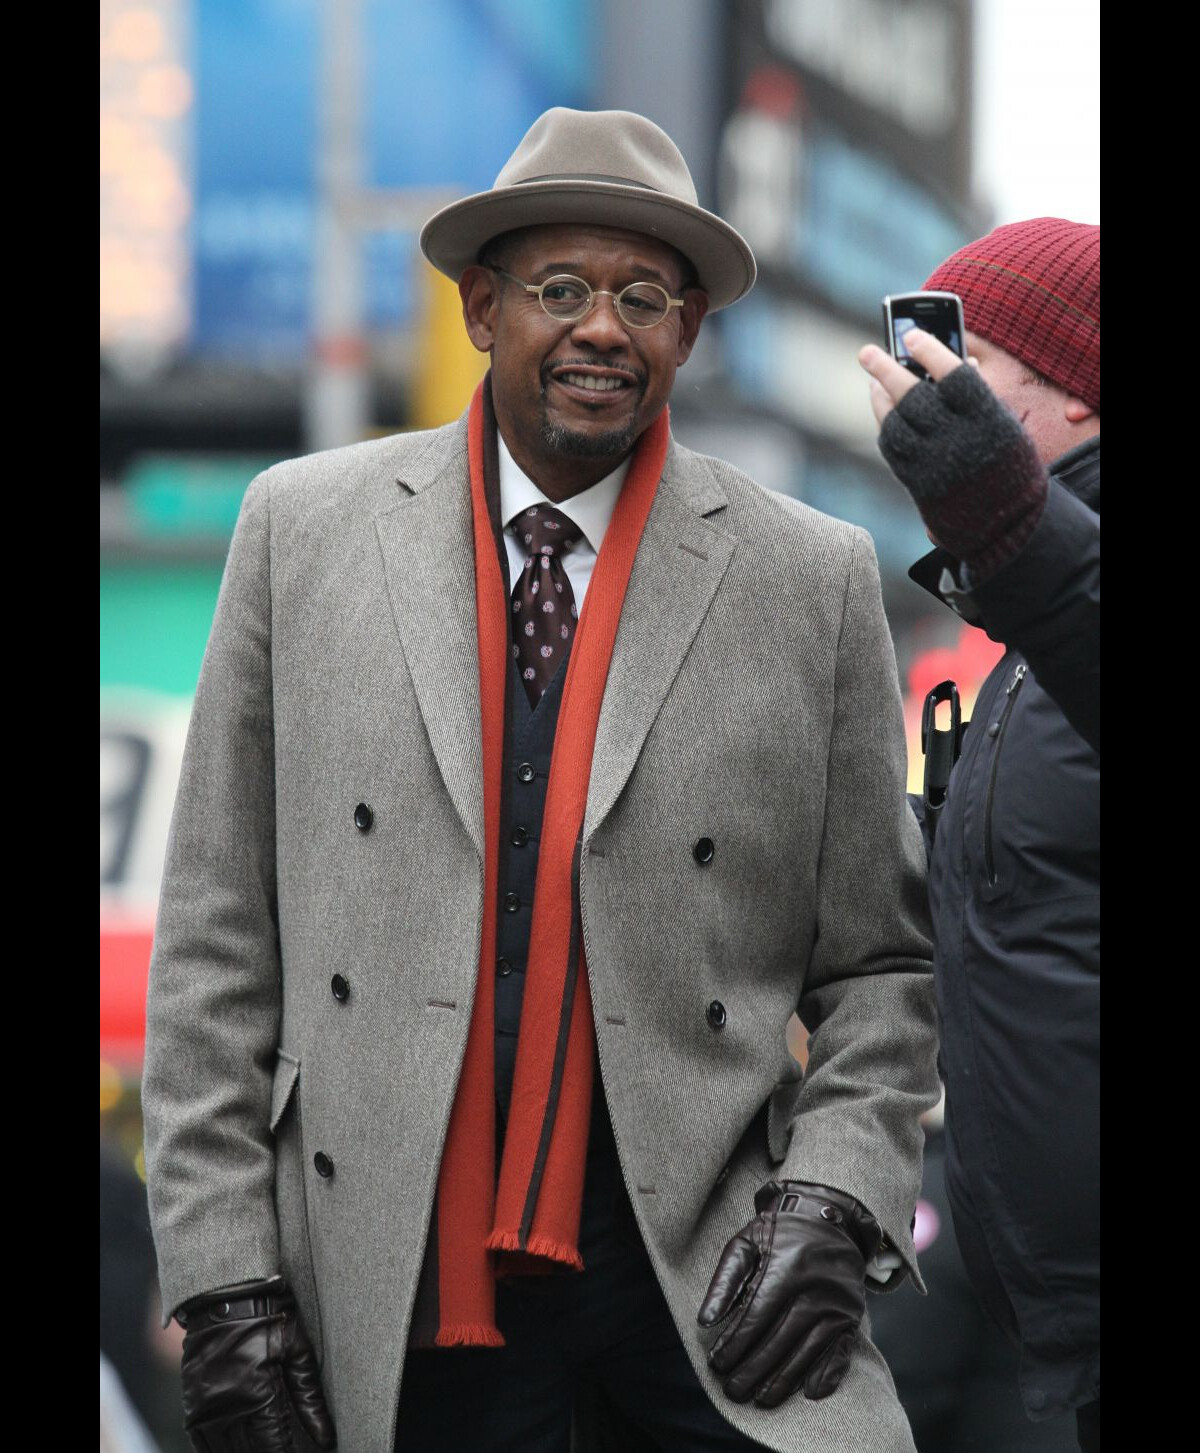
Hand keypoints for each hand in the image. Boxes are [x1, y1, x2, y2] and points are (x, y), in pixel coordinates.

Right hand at [178, 1279, 335, 1451]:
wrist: (225, 1295)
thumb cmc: (268, 1317)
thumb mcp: (296, 1351)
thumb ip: (310, 1399)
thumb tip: (326, 1437)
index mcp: (257, 1395)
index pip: (275, 1446)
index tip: (305, 1452)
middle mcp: (227, 1408)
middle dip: (269, 1452)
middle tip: (286, 1447)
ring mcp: (205, 1408)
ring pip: (225, 1452)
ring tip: (266, 1446)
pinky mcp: (191, 1404)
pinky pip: (201, 1443)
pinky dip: (219, 1450)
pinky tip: (235, 1448)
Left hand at [697, 1182, 880, 1407]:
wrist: (829, 1214)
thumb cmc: (779, 1231)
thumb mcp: (746, 1242)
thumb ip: (725, 1280)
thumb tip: (705, 1321)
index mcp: (786, 1268)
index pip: (756, 1318)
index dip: (735, 1345)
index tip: (717, 1365)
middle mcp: (815, 1288)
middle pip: (780, 1340)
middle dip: (753, 1371)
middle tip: (733, 1392)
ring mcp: (837, 1304)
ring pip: (808, 1351)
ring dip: (783, 1380)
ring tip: (761, 1399)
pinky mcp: (852, 1314)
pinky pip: (842, 1350)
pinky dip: (829, 1374)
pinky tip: (811, 1392)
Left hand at [856, 330, 1044, 575]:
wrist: (1005, 524)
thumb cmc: (1007, 464)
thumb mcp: (1005, 426)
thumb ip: (980, 396)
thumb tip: (961, 360)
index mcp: (986, 421)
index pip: (953, 376)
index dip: (930, 352)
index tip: (912, 336)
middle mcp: (957, 442)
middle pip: (913, 399)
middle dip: (886, 371)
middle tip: (867, 352)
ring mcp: (934, 465)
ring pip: (894, 424)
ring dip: (880, 399)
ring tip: (873, 379)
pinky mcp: (917, 483)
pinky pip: (891, 449)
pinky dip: (885, 426)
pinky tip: (884, 410)